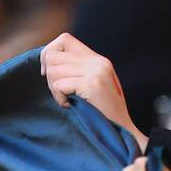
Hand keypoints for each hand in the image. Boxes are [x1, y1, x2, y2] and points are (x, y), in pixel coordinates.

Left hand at [40, 33, 146, 149]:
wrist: (122, 131)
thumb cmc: (103, 112)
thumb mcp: (92, 84)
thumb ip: (76, 69)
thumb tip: (47, 60)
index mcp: (98, 59)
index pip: (65, 39)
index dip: (50, 52)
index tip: (49, 72)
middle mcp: (97, 61)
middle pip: (53, 56)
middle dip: (49, 76)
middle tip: (60, 92)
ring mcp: (95, 72)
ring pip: (53, 70)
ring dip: (54, 89)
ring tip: (68, 100)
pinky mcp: (92, 85)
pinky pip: (59, 85)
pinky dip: (59, 98)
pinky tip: (70, 105)